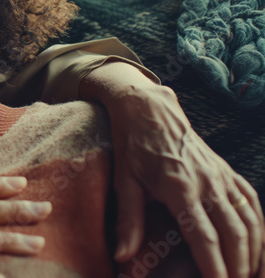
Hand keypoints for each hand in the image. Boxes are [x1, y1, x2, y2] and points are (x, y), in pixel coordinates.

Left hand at [81, 61, 264, 277]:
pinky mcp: (227, 171)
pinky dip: (261, 228)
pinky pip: (251, 202)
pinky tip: (259, 248)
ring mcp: (221, 176)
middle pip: (234, 232)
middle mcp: (207, 182)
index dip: (213, 265)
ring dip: (255, 252)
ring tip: (252, 277)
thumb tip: (121, 256)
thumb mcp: (123, 181)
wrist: (149, 109)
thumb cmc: (132, 147)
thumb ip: (128, 221)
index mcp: (179, 187)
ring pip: (249, 220)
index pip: (203, 235)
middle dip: (238, 265)